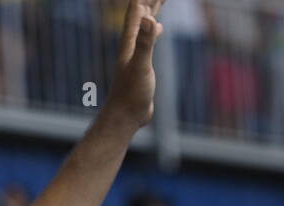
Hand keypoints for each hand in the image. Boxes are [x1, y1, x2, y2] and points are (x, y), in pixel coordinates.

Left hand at [107, 0, 164, 129]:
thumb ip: (145, 43)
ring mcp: (137, 53)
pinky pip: (149, 38)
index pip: (137, 8)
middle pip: (142, 13)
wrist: (124, 117)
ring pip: (146, 24)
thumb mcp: (141, 66)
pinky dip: (154, 29)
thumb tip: (149, 19)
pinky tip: (158, 28)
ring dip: (153, 9)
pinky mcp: (142, 63)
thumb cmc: (131, 94)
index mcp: (131, 41)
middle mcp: (132, 43)